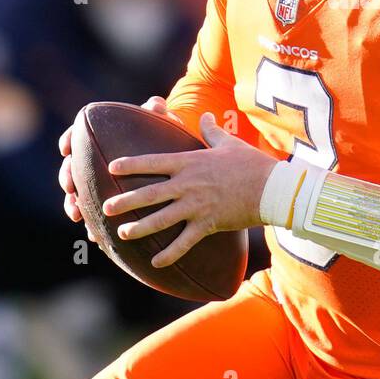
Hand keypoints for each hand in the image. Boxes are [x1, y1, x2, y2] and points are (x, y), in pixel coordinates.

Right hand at [58, 96, 174, 240]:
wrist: (173, 160)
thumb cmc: (165, 136)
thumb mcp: (164, 124)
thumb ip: (157, 113)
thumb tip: (156, 103)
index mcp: (104, 137)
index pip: (78, 134)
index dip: (69, 140)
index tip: (65, 149)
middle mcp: (96, 159)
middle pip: (72, 167)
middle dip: (67, 177)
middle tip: (70, 187)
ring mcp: (99, 181)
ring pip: (78, 194)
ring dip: (73, 204)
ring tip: (77, 215)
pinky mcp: (108, 200)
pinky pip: (95, 213)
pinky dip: (92, 224)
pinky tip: (93, 235)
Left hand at [101, 112, 276, 268]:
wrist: (272, 188)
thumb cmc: (251, 163)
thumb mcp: (229, 143)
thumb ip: (212, 131)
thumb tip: (206, 116)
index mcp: (190, 162)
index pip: (154, 162)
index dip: (131, 165)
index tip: (112, 167)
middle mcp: (188, 184)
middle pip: (150, 194)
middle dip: (126, 201)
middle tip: (106, 208)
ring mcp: (197, 206)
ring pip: (161, 219)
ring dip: (140, 228)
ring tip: (123, 234)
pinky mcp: (208, 224)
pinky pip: (184, 242)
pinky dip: (169, 254)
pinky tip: (155, 262)